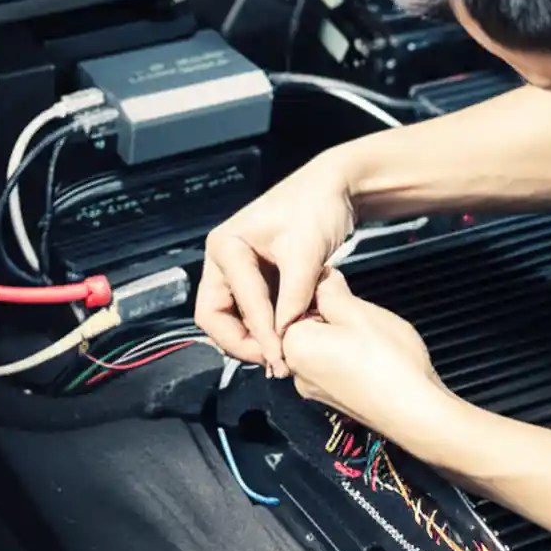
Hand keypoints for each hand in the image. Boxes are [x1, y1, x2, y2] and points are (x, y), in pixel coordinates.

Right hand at [196, 149, 357, 376]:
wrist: (335, 189)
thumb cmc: (316, 206)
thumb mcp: (306, 251)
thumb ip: (293, 296)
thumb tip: (283, 336)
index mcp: (225, 246)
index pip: (236, 303)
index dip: (259, 334)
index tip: (280, 358)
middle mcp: (223, 260)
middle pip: (215, 316)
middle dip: (241, 342)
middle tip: (273, 362)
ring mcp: (238, 271)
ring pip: (231, 318)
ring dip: (254, 338)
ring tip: (283, 355)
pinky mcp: (256, 279)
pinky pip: (252, 313)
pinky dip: (267, 328)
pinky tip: (289, 339)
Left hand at [282, 270, 441, 428]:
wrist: (417, 414)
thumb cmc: (388, 361)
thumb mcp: (359, 313)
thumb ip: (332, 293)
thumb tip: (321, 279)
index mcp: (294, 345)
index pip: (293, 305)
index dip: (322, 293)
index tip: (347, 294)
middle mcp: (296, 371)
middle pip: (308, 327)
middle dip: (334, 317)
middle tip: (365, 319)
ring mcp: (315, 390)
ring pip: (324, 347)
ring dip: (345, 338)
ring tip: (373, 341)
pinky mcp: (334, 401)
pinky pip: (335, 367)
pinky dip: (351, 358)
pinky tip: (375, 359)